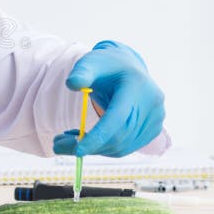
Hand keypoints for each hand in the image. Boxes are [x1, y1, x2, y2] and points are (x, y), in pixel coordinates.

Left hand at [53, 40, 165, 157]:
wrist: (127, 68)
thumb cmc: (105, 66)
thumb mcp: (90, 63)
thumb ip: (81, 72)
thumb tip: (72, 84)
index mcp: (138, 87)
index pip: (118, 119)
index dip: (98, 137)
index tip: (77, 150)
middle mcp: (152, 105)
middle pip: (119, 137)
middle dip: (88, 146)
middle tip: (58, 145)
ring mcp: (155, 119)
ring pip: (122, 147)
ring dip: (93, 149)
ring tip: (66, 140)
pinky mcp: (152, 130)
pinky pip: (126, 147)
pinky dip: (103, 148)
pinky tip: (85, 139)